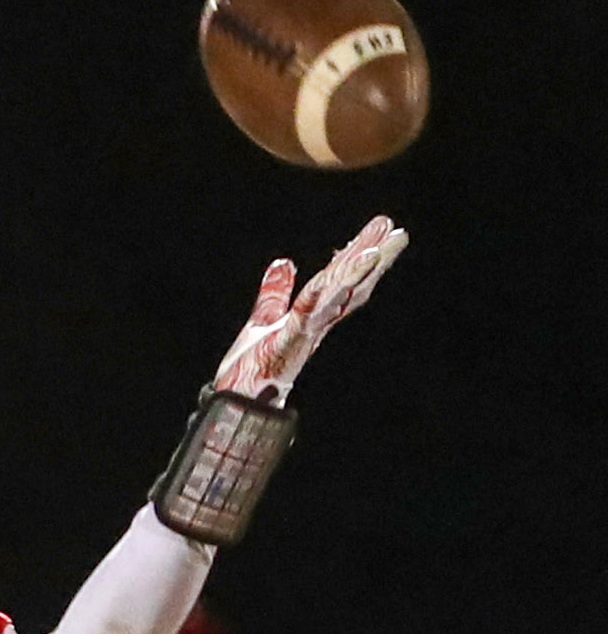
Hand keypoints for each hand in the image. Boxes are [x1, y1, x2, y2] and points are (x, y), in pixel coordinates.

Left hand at [212, 217, 408, 402]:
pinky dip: (312, 301)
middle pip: (350, 286)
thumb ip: (275, 293)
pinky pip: (301, 320)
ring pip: (334, 300)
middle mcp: (314, 326)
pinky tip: (320, 283)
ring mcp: (302, 335)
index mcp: (312, 317)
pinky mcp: (284, 346)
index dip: (362, 255)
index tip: (384, 228)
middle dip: (374, 259)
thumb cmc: (248, 369)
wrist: (234, 405)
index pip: (343, 280)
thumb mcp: (263, 320)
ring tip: (376, 251)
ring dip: (354, 276)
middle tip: (399, 232)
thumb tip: (284, 261)